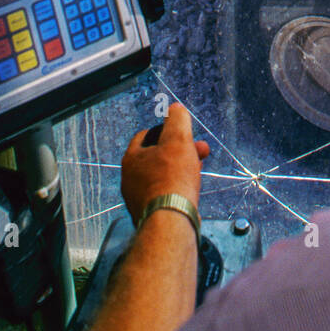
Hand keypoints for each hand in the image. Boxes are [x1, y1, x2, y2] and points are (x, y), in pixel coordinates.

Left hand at [121, 102, 209, 224]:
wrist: (171, 221)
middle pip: (157, 157)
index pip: (145, 135)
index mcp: (132, 158)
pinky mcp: (149, 214)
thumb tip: (175, 109)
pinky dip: (176, 189)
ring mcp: (138, 198)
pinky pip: (163, 195)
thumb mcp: (178, 140)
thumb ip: (177, 120)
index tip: (179, 133)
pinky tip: (189, 190)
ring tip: (198, 170)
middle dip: (180, 151)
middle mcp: (130, 179)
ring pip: (161, 176)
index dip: (165, 131)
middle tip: (199, 151)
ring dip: (180, 169)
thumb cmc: (172, 181)